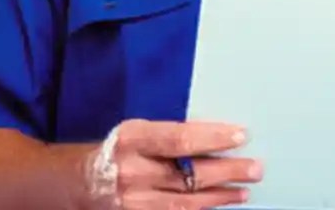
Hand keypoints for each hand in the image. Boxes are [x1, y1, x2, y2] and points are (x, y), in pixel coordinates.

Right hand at [85, 119, 261, 209]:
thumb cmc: (113, 151)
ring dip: (221, 195)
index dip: (214, 137)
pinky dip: (202, 209)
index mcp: (131, 139)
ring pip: (188, 201)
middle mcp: (133, 171)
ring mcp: (135, 201)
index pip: (180, 139)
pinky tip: (221, 203)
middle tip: (255, 167)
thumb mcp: (133, 132)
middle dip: (227, 170)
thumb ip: (165, 135)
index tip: (241, 135)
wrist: (79, 182)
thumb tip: (213, 136)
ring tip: (245, 189)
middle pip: (190, 173)